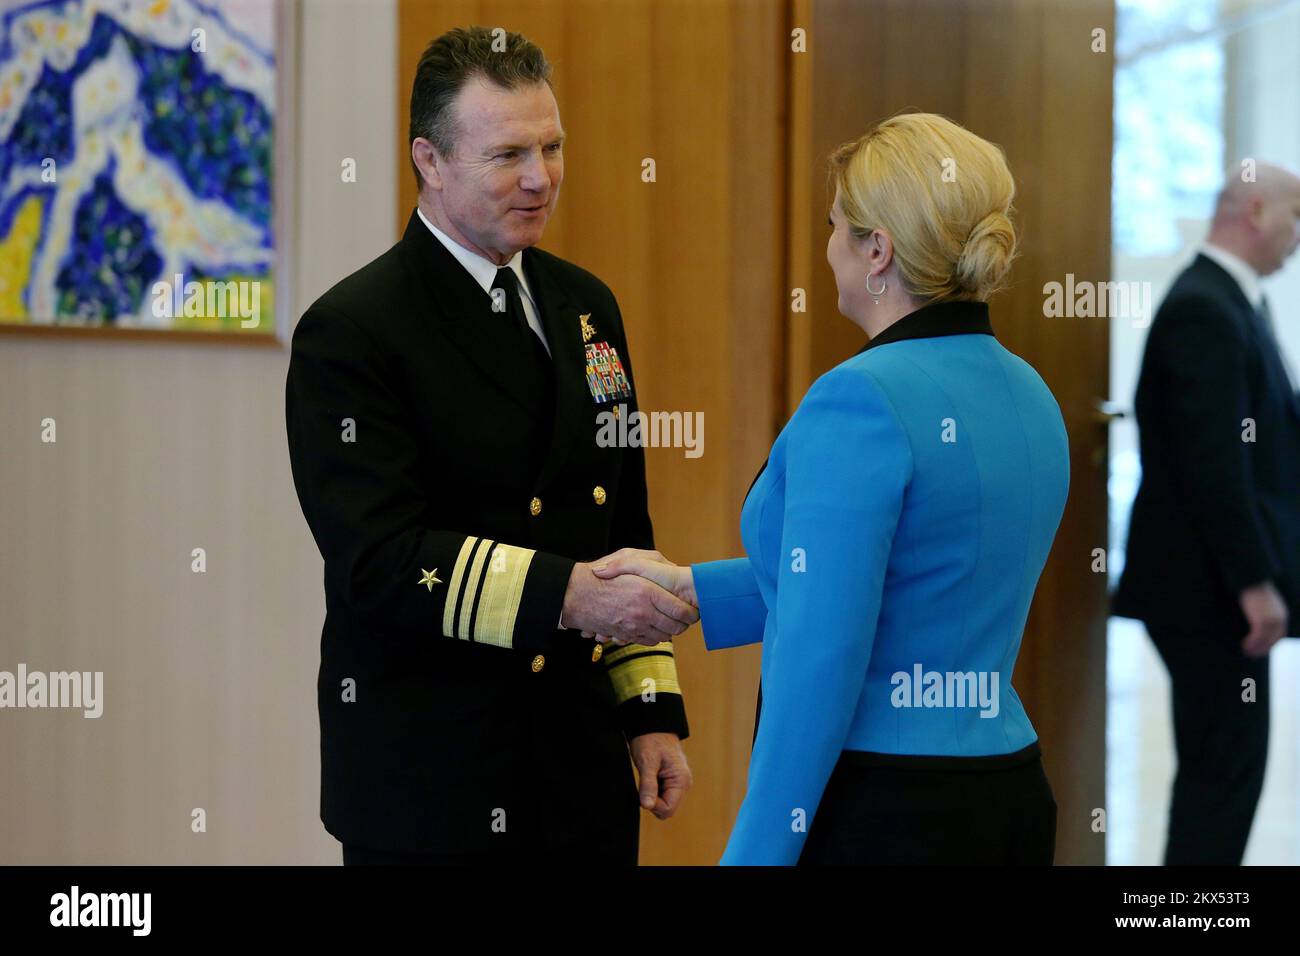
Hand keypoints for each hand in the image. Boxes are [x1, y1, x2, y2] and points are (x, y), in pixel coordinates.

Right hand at [561, 560, 696, 645]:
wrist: (577, 595)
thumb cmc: (603, 575)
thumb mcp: (628, 558)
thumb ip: (654, 560)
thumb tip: (674, 567)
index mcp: (647, 591)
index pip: (681, 610)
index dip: (691, 612)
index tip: (693, 609)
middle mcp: (643, 612)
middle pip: (676, 627)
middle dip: (684, 623)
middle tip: (685, 616)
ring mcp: (634, 627)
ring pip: (664, 636)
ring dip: (670, 630)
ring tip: (670, 620)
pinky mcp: (626, 636)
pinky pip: (649, 642)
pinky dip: (656, 637)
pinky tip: (655, 626)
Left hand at [629, 732, 691, 819]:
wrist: (653, 725)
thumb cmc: (651, 739)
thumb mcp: (647, 761)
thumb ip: (648, 784)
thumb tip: (647, 806)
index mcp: (681, 780)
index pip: (668, 810)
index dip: (652, 805)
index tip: (643, 791)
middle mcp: (683, 784)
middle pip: (667, 809)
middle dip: (653, 802)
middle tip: (645, 783)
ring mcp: (678, 783)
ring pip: (664, 804)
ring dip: (652, 796)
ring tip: (647, 777)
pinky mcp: (671, 781)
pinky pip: (662, 796)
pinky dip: (653, 791)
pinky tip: (649, 778)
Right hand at [1240, 581, 1287, 657]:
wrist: (1252, 581)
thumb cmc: (1255, 591)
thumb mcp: (1264, 605)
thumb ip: (1264, 614)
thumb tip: (1256, 623)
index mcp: (1282, 616)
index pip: (1279, 636)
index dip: (1270, 644)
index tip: (1261, 650)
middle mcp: (1279, 620)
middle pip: (1272, 640)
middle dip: (1263, 649)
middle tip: (1252, 655)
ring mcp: (1271, 621)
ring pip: (1264, 641)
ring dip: (1255, 648)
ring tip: (1246, 652)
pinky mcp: (1261, 621)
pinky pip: (1257, 637)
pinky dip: (1251, 643)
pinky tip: (1244, 645)